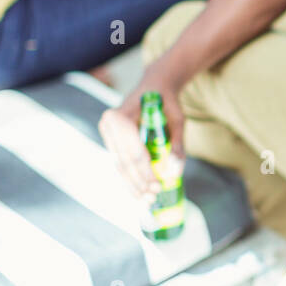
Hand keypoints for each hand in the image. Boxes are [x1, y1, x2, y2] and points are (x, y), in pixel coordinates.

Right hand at [98, 70, 185, 199]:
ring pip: (119, 165)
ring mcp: (107, 132)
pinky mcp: (111, 140)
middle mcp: (109, 123)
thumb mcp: (178, 120)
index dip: (144, 171)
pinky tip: (138, 191)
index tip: (157, 185)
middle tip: (153, 197)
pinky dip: (129, 177)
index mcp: (122, 115)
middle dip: (139, 181)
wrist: (155, 86)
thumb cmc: (167, 101)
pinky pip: (120, 162)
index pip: (132, 149)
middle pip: (124, 160)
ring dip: (133, 184)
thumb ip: (177, 146)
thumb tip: (175, 173)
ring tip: (146, 200)